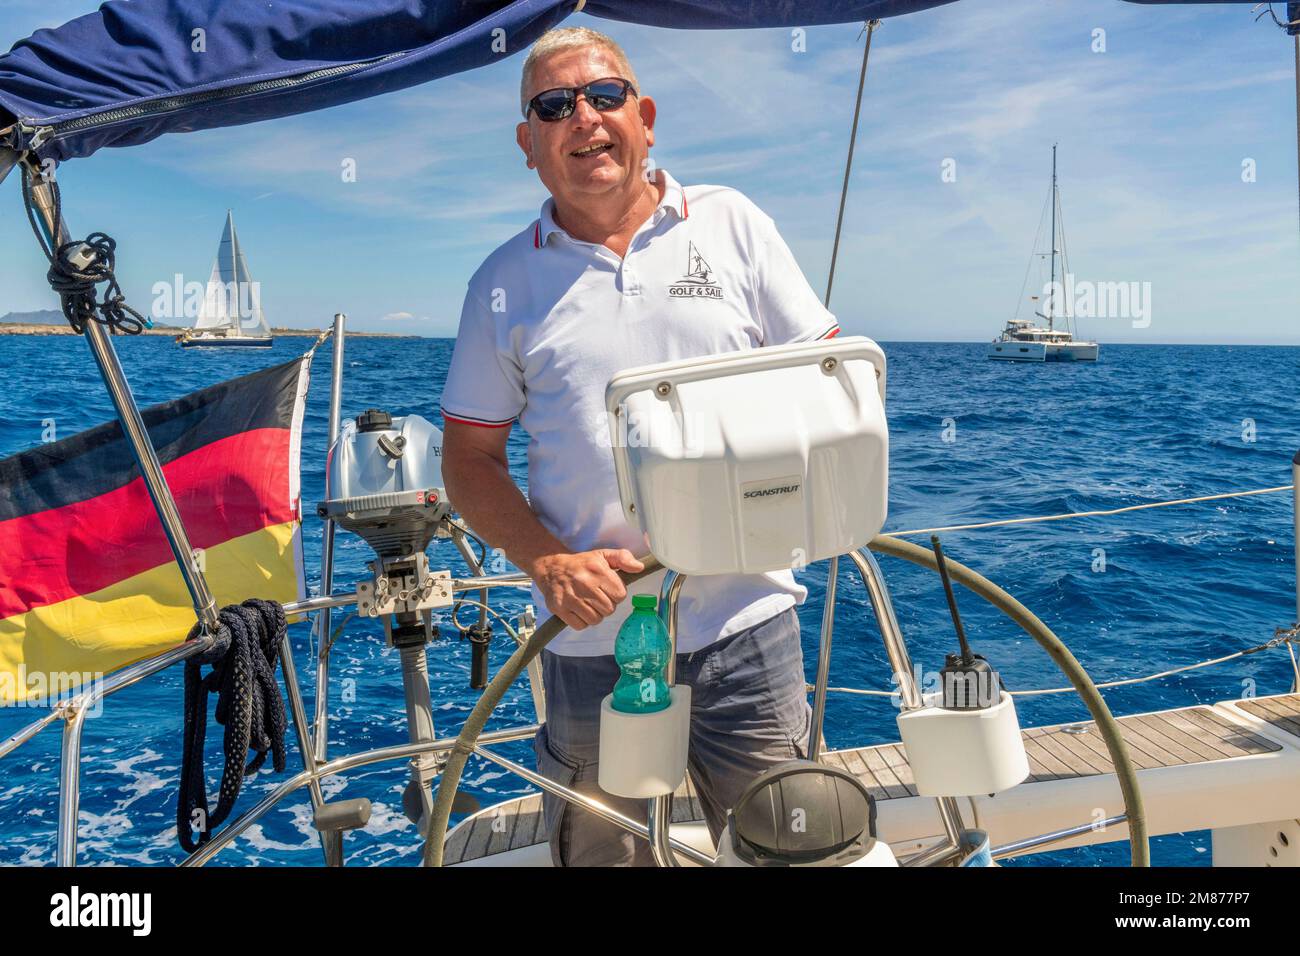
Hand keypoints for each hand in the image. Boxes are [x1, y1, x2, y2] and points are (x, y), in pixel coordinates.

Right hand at [527, 549, 645, 630]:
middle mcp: (583, 584)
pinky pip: (580, 626)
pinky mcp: (559, 609)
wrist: (552, 568)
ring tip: (588, 602)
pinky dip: (581, 621)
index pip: (620, 595)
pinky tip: (578, 609)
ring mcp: (570, 598)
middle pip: (609, 609)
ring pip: (595, 620)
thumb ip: (623, 558)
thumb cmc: (582, 564)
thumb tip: (639, 567)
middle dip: (606, 605)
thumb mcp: (603, 555)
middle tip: (597, 596)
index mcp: (597, 570)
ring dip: (594, 614)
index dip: (616, 594)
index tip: (608, 589)